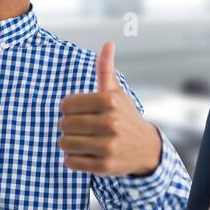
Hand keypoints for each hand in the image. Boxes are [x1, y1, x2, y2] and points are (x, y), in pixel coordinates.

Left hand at [58, 42, 161, 175]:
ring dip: (70, 143)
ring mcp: (108, 146)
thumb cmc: (125, 117)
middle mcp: (111, 123)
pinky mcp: (104, 166)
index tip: (79, 112)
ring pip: (65, 143)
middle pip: (64, 124)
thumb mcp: (116, 93)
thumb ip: (106, 69)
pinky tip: (87, 154)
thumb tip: (108, 43)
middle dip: (68, 127)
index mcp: (110, 101)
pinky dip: (74, 159)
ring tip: (83, 141)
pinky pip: (71, 162)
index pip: (66, 104)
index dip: (69, 109)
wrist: (145, 148)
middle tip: (81, 129)